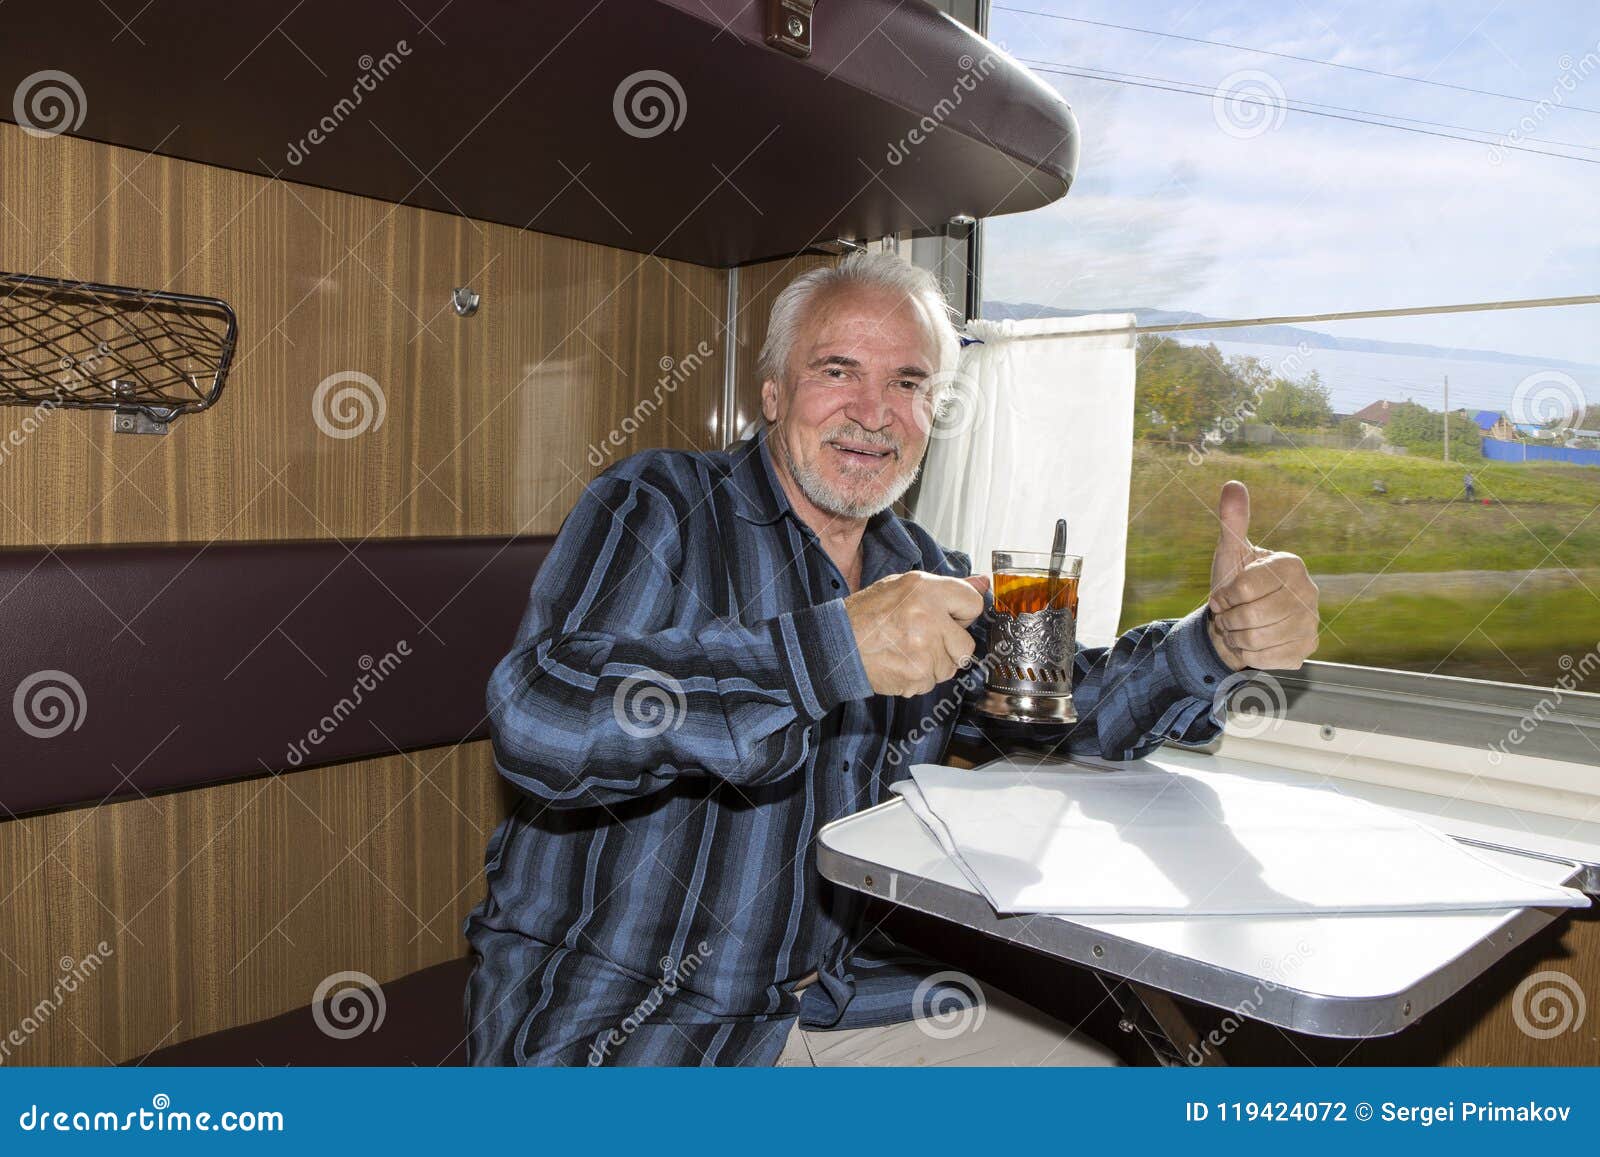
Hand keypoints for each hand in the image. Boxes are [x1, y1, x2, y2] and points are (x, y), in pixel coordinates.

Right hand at [844, 571, 989, 696]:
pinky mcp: (918, 675)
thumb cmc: (868, 614)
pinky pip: (932, 681)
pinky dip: (919, 677)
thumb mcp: (905, 586)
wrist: (838, 643)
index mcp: (926, 590)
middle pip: (966, 644)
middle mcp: (929, 618)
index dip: (960, 614)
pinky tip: (900, 662)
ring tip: (906, 650)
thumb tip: (984, 582)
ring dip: (933, 663)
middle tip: (922, 637)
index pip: (973, 603)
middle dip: (949, 645)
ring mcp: (925, 650)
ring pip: (950, 666)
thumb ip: (946, 588)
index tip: (948, 617)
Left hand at [1206, 480, 1319, 670]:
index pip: (1243, 588)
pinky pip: (1265, 658)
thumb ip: (1232, 521)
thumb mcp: (1229, 552)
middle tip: (1228, 614)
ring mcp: (1311, 623)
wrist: (1240, 620)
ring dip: (1236, 636)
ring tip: (1237, 627)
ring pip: (1257, 639)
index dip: (1224, 595)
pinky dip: (1248, 654)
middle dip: (1229, 618)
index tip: (1223, 595)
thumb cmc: (1234, 583)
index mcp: (1291, 565)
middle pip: (1252, 616)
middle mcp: (1310, 592)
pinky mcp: (1305, 649)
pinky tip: (1251, 642)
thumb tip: (1232, 484)